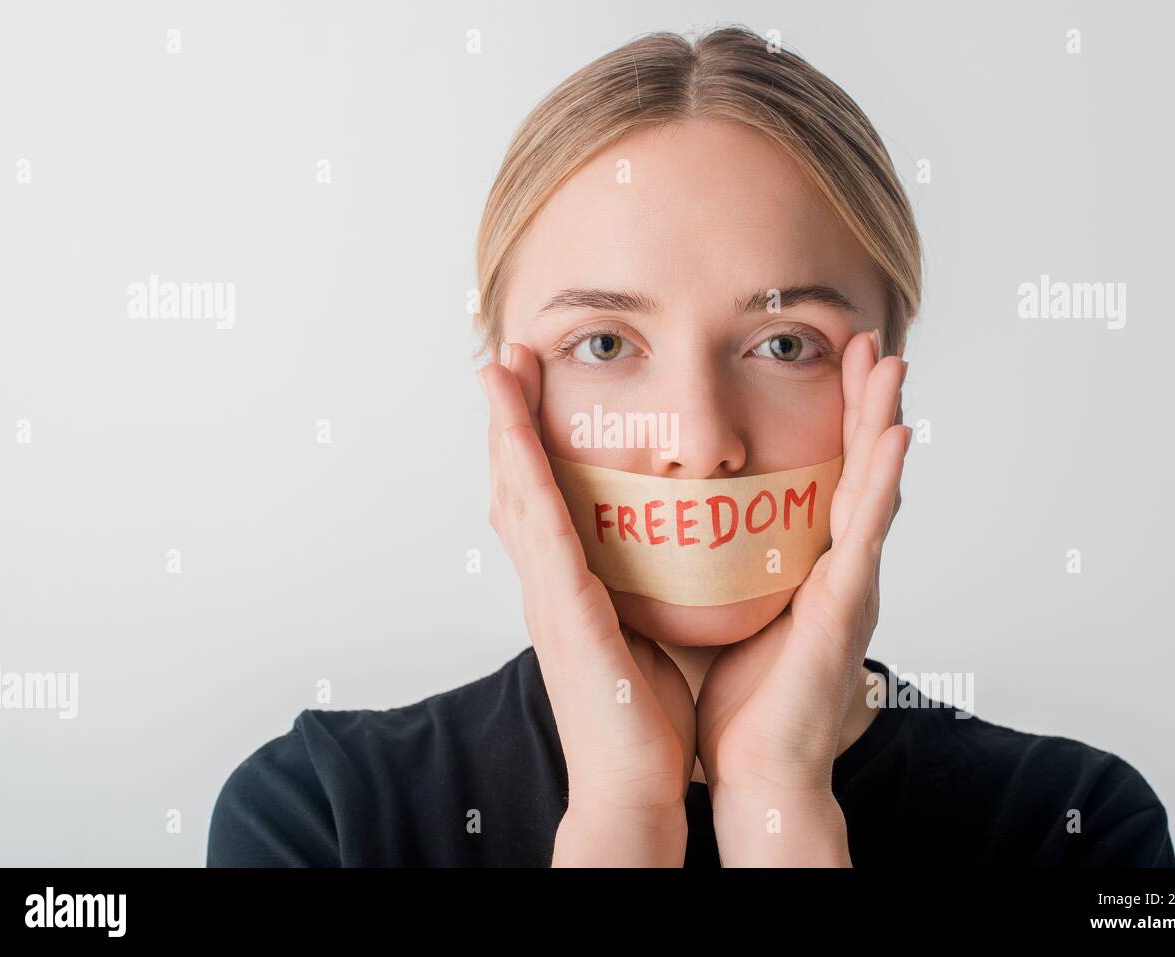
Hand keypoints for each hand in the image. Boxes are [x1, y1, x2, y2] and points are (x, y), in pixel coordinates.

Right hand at [479, 342, 696, 864]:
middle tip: (505, 356)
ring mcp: (547, 596)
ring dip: (505, 427)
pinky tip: (515, 431)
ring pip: (517, 493)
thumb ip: (645, 587)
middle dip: (508, 417)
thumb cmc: (644, 718)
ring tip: (500, 369)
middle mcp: (548, 585)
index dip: (530, 441)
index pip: (542, 497)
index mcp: (569, 589)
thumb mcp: (647, 633)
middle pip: (516, 483)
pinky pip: (541, 529)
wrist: (631, 786)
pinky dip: (524, 473)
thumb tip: (674, 548)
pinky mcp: (562, 611)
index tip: (531, 387)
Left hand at [694, 331, 908, 861]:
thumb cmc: (741, 703)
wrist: (755, 772)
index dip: (831, 418)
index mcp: (805, 566)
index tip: (829, 361)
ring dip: (883, 420)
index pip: (822, 475)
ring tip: (890, 360)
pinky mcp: (846, 611)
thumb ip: (719, 567)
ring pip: (871, 486)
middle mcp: (835, 569)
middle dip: (863, 401)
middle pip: (854, 467)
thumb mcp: (725, 612)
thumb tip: (678, 528)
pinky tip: (898, 437)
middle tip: (866, 338)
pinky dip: (885, 483)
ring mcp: (849, 586)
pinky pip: (867, 536)